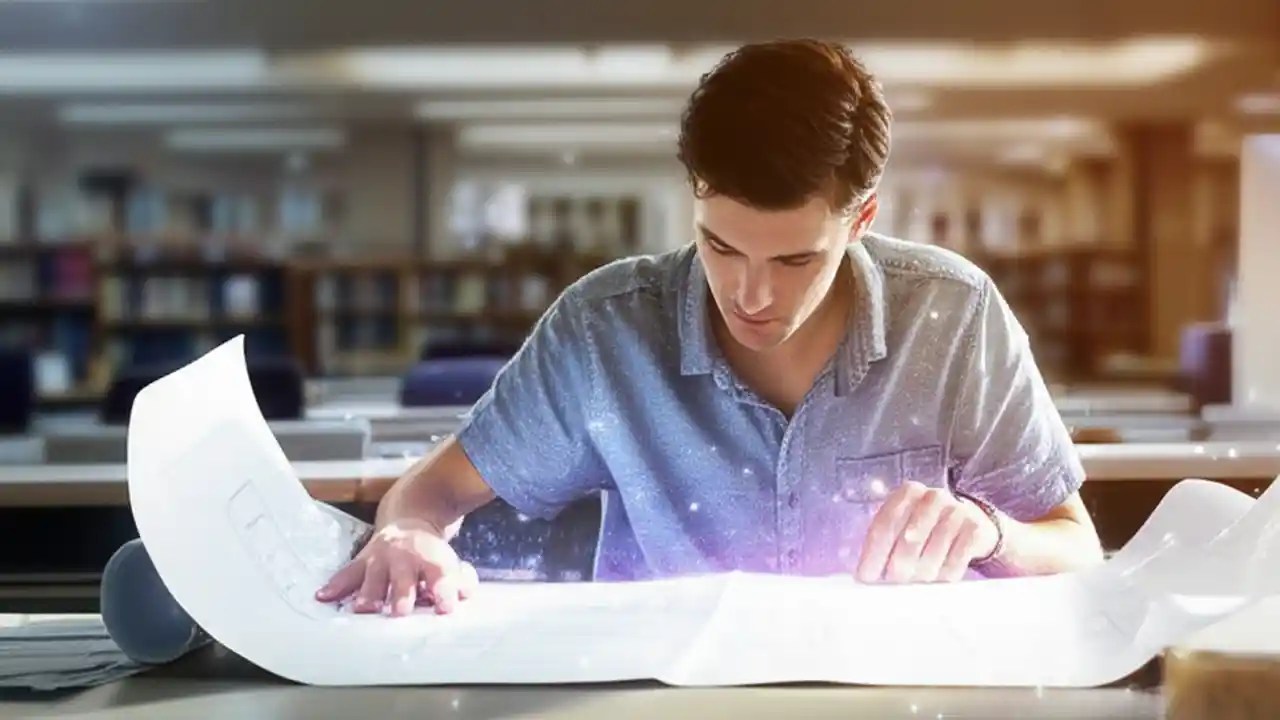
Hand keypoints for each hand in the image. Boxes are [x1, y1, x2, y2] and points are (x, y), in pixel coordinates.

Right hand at [315, 519, 478, 615]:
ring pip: (373, 578)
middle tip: (399, 612)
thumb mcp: (452, 562)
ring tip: (363, 609)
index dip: (444, 592)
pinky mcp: (363, 560)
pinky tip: (323, 596)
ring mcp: (381, 559)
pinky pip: (348, 573)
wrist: (411, 520)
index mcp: (432, 559)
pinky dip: (336, 585)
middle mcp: (405, 558)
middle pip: (403, 578)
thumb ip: (461, 581)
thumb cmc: (432, 553)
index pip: (440, 576)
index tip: (444, 608)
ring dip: (369, 594)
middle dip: (401, 595)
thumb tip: (463, 595)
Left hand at [855, 481, 998, 583]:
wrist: (971, 522)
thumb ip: (884, 542)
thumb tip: (866, 576)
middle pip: (909, 540)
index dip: (874, 553)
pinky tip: (937, 578)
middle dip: (897, 567)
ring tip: (916, 580)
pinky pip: (955, 563)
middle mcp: (933, 497)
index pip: (885, 523)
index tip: (866, 577)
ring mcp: (957, 512)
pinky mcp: (975, 530)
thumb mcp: (903, 524)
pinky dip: (943, 576)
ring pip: (932, 555)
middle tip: (893, 582)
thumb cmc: (925, 526)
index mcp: (908, 492)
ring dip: (921, 575)